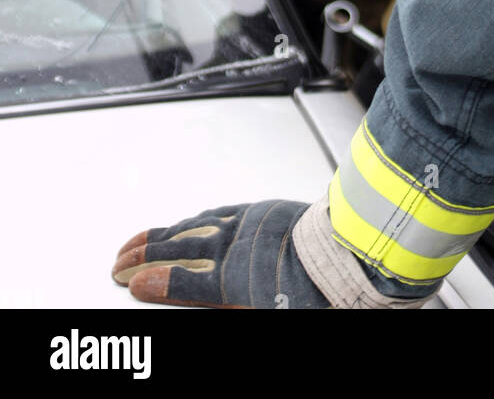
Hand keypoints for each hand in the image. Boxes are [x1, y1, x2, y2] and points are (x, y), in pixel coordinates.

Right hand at [111, 200, 328, 308]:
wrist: (349, 247)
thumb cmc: (317, 289)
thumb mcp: (267, 311)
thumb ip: (225, 305)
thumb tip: (187, 293)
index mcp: (237, 277)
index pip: (184, 282)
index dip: (155, 284)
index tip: (130, 285)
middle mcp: (236, 246)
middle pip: (180, 249)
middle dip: (143, 256)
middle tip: (117, 264)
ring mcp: (246, 224)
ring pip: (194, 225)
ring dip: (161, 233)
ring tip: (138, 241)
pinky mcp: (260, 210)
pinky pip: (219, 212)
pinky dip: (194, 218)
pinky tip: (185, 221)